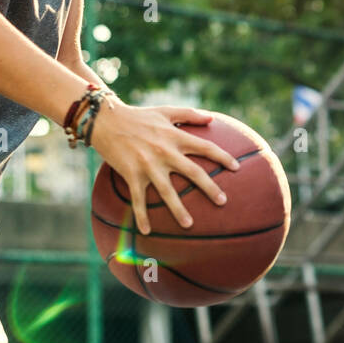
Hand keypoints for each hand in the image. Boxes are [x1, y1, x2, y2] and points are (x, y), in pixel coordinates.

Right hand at [89, 102, 240, 234]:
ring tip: (189, 225)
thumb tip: (212, 119)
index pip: (206, 147)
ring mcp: (148, 165)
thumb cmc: (138, 116)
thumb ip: (190, 114)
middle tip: (223, 202)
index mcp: (176, 137)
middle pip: (193, 172)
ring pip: (167, 191)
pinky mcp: (131, 174)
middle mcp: (165, 152)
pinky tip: (146, 231)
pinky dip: (141, 216)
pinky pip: (138, 199)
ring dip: (178, 209)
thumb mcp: (166, 111)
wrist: (106, 120)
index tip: (237, 168)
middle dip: (209, 188)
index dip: (223, 157)